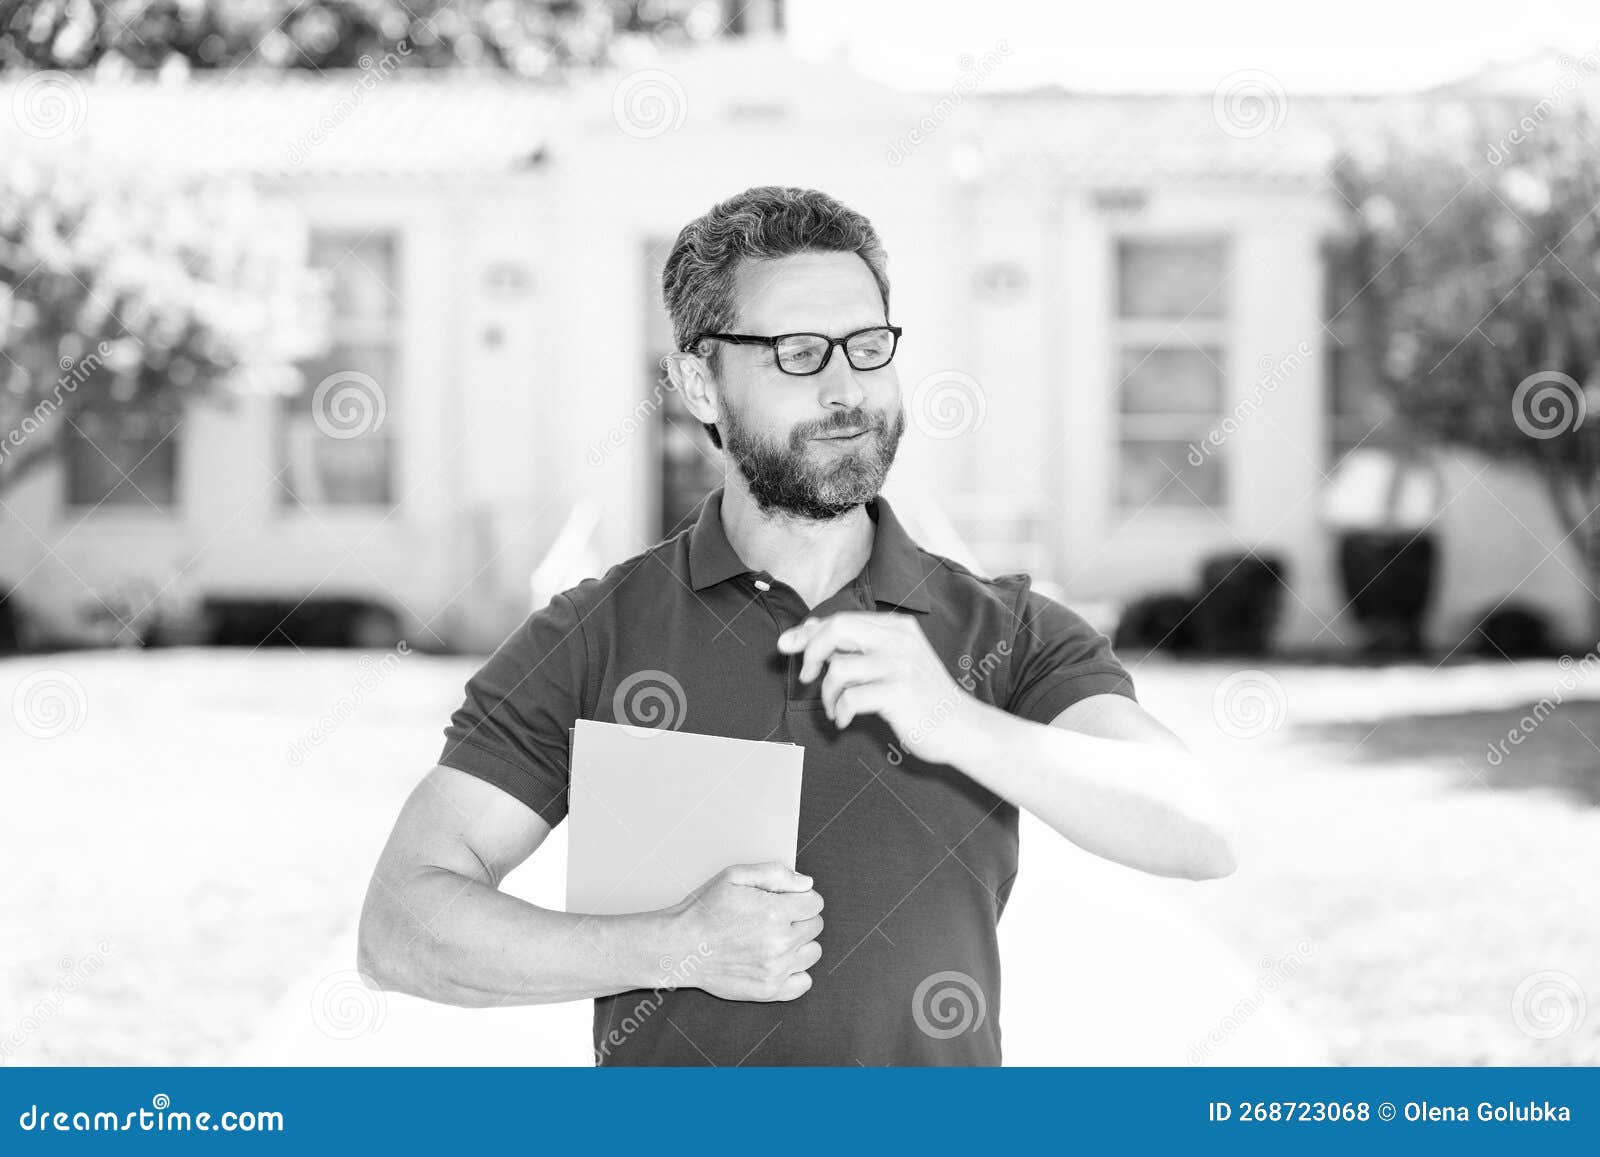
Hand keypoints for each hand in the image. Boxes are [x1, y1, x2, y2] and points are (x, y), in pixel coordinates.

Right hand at [664, 862, 823, 1001]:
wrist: (679, 948)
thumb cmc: (704, 910)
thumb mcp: (734, 876)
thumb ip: (775, 874)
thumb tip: (806, 884)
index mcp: (774, 912)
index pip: (815, 902)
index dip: (800, 898)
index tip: (784, 900)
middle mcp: (779, 943)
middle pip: (815, 925)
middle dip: (799, 918)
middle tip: (774, 918)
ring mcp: (776, 970)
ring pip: (813, 952)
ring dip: (800, 943)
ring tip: (774, 939)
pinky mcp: (769, 990)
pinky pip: (804, 982)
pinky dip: (796, 972)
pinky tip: (777, 961)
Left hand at [777, 611, 983, 765]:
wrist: (962, 728)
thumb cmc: (922, 697)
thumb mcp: (892, 662)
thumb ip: (856, 647)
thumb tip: (808, 632)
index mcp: (897, 627)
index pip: (841, 619)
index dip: (808, 632)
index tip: (786, 645)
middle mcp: (899, 640)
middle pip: (837, 629)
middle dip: (811, 652)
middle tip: (806, 678)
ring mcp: (901, 665)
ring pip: (839, 667)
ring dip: (828, 694)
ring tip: (836, 709)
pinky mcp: (900, 693)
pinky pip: (850, 697)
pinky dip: (840, 712)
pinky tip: (846, 721)